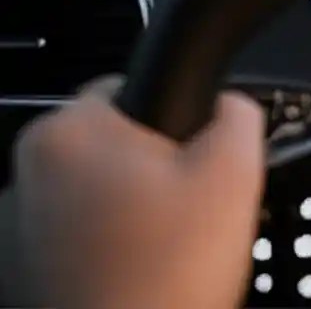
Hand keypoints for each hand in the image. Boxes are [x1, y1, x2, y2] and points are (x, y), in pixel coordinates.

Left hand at [8, 77, 264, 308]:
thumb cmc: (165, 274)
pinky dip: (109, 246)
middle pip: (114, 144)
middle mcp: (29, 169)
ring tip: (165, 252)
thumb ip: (238, 116)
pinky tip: (141, 273)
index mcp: (67, 130)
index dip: (177, 122)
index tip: (195, 163)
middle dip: (154, 170)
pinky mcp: (23, 266)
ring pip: (99, 191)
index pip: (130, 86)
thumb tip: (232, 105)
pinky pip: (81, 234)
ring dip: (132, 210)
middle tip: (189, 212)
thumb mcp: (234, 174)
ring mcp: (18, 222)